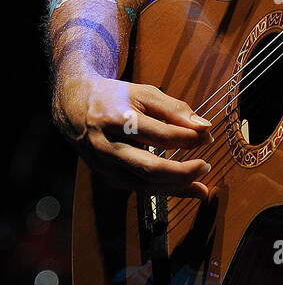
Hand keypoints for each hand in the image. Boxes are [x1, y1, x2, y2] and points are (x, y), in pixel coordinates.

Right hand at [57, 75, 213, 198]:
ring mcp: (104, 165)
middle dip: (182, 171)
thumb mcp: (144, 93)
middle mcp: (108, 146)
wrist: (74, 106)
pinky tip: (185, 188)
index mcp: (117, 119)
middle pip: (149, 167)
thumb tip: (203, 127)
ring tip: (201, 184)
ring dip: (176, 187)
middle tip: (206, 166)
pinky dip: (164, 191)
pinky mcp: (106, 176)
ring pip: (143, 184)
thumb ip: (175, 109)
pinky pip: (138, 188)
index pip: (160, 134)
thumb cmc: (115, 97)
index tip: (207, 136)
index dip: (188, 138)